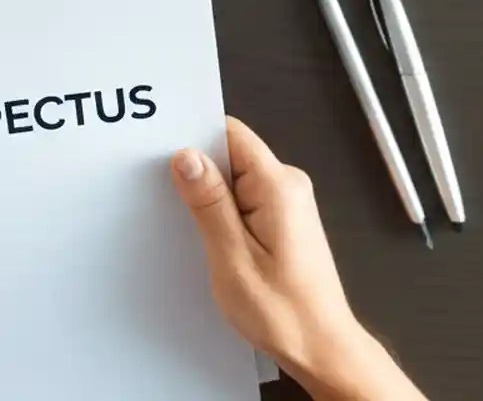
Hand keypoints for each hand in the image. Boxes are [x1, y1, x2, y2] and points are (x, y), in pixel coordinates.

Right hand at [171, 117, 425, 400]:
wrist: (322, 349)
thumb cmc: (282, 312)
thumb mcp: (232, 257)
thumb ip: (209, 203)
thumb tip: (186, 156)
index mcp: (278, 186)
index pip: (230, 133)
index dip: (193, 137)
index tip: (160, 151)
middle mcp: (288, 185)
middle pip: (229, 154)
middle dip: (196, 171)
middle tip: (166, 197)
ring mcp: (287, 202)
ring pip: (233, 179)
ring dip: (207, 197)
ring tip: (186, 225)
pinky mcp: (282, 219)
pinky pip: (243, 199)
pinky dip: (220, 213)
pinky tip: (207, 238)